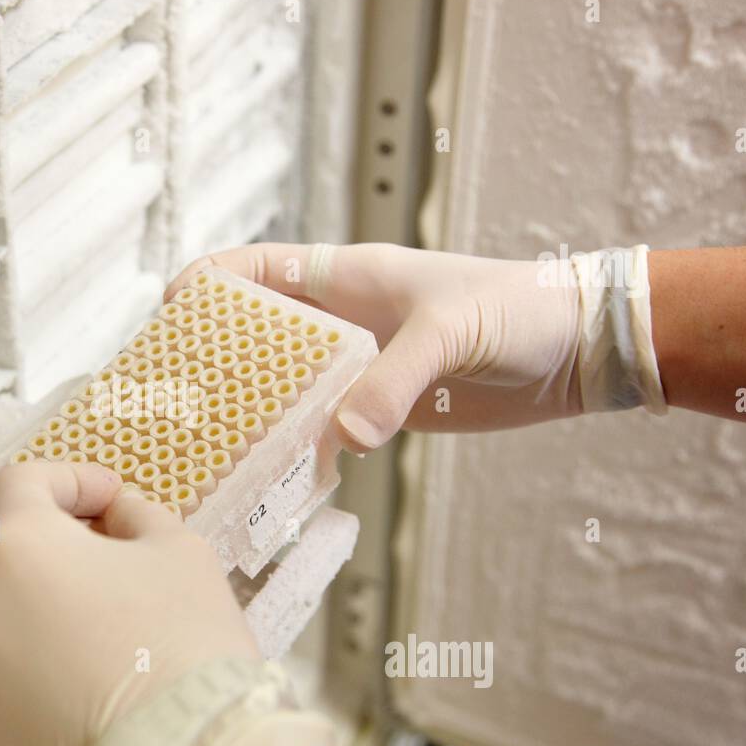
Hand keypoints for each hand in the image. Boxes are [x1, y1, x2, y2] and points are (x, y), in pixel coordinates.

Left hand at [0, 461, 258, 745]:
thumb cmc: (183, 644)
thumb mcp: (179, 550)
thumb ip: (135, 515)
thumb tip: (113, 518)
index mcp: (17, 545)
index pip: (21, 483)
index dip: (69, 480)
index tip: (110, 498)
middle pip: (13, 553)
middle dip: (64, 548)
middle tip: (122, 561)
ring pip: (8, 614)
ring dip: (50, 607)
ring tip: (111, 628)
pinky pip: (8, 670)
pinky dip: (41, 660)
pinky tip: (94, 675)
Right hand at [169, 242, 599, 451]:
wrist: (576, 349)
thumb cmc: (519, 310)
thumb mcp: (452, 331)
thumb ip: (394, 380)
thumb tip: (341, 439)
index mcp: (344, 278)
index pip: (253, 270)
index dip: (204, 288)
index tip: (168, 326)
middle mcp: (340, 321)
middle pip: (255, 335)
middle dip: (214, 362)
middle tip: (177, 405)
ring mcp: (357, 367)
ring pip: (284, 387)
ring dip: (253, 412)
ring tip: (212, 447)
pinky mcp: (381, 408)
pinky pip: (323, 427)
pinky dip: (299, 448)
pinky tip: (278, 475)